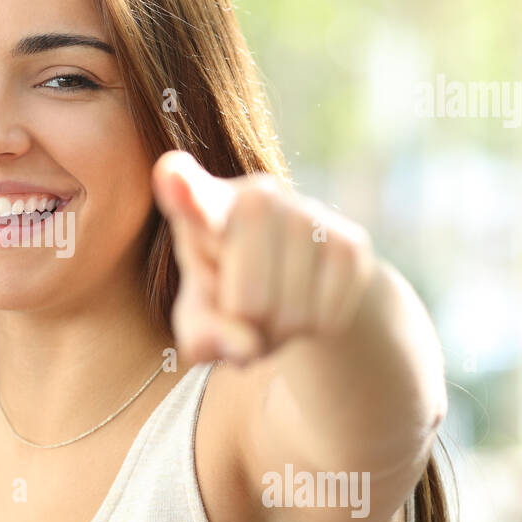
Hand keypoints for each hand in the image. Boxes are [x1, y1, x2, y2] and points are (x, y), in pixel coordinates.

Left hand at [151, 150, 377, 366]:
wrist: (294, 280)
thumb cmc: (227, 295)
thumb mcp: (201, 319)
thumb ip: (204, 336)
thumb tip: (244, 346)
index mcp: (202, 209)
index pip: (190, 195)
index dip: (182, 189)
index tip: (171, 175)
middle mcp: (256, 197)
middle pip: (248, 297)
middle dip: (246, 329)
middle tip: (243, 320)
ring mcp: (307, 214)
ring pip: (292, 312)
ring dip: (280, 334)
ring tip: (271, 315)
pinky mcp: (349, 241)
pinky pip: (328, 315)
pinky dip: (313, 330)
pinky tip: (305, 307)